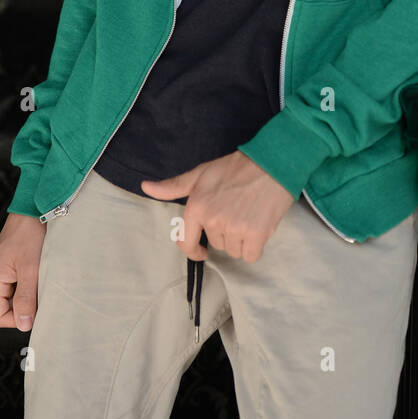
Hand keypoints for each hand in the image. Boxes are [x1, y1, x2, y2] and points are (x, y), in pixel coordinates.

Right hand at [0, 213, 45, 329]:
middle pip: (6, 306)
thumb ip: (26, 299)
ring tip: (42, 277)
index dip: (18, 319)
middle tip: (43, 290)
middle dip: (25, 304)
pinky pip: (15, 281)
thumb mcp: (32, 269)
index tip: (38, 309)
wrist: (34, 205)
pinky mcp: (7, 260)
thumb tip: (23, 325)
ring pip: (12, 293)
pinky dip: (28, 280)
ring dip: (29, 291)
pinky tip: (40, 269)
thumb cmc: (32, 235)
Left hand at [141, 150, 294, 262]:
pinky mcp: (256, 234)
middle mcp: (213, 220)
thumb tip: (145, 186)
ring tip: (249, 215)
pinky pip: (251, 255)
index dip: (194, 250)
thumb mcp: (201, 174)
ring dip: (241, 240)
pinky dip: (255, 246)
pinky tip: (259, 226)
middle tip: (236, 211)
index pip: (186, 243)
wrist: (271, 163)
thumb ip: (173, 186)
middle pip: (217, 244)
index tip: (202, 251)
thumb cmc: (236, 168)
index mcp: (197, 207)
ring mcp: (235, 228)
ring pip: (234, 251)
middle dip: (225, 233)